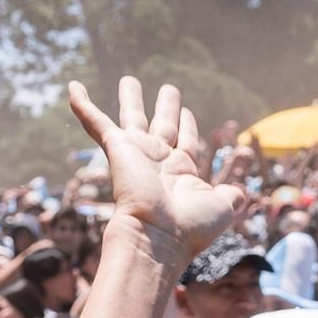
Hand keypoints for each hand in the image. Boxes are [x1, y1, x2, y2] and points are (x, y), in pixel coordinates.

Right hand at [66, 77, 241, 251]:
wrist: (158, 237)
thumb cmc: (190, 228)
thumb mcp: (222, 208)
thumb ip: (232, 196)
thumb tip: (244, 195)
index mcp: (181, 172)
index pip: (184, 141)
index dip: (187, 125)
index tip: (186, 111)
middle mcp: (158, 161)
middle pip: (162, 125)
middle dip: (166, 107)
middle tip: (168, 88)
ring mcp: (136, 154)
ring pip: (132, 117)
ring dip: (130, 98)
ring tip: (129, 80)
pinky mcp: (117, 149)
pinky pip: (96, 122)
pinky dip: (83, 105)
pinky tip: (73, 87)